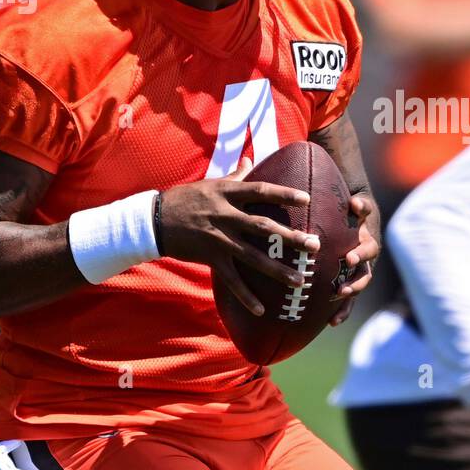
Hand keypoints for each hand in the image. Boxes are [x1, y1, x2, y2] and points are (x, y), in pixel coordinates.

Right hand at [160, 157, 320, 316]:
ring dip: (278, 271)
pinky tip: (262, 310)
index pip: (261, 191)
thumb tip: (251, 160)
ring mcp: (219, 239)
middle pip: (264, 227)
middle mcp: (226, 216)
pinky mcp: (211, 259)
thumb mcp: (211, 183)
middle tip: (315, 246)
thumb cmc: (186, 198)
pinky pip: (231, 281)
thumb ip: (236, 175)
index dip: (284, 194)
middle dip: (291, 237)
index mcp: (228, 194)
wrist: (154, 220)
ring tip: (300, 280)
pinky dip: (246, 296)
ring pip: (253, 257)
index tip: (307, 199)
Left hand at [329, 193, 378, 325]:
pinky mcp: (351, 282)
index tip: (349, 259)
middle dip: (353, 283)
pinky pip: (348, 300)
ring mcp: (360, 272)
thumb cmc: (354, 210)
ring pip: (356, 290)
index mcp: (368, 242)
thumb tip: (356, 202)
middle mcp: (367, 260)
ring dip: (348, 299)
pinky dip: (342, 311)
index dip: (360, 255)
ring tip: (335, 309)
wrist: (359, 218)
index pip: (368, 250)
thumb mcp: (358, 205)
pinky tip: (331, 323)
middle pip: (364, 274)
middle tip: (341, 289)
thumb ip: (360, 205)